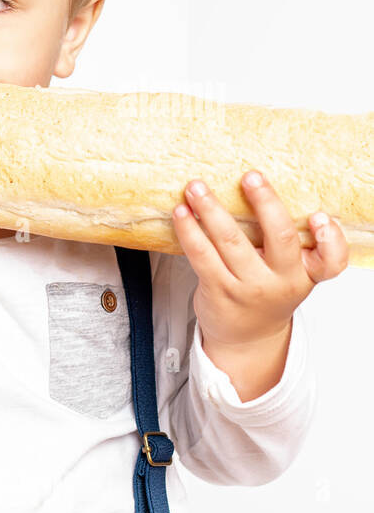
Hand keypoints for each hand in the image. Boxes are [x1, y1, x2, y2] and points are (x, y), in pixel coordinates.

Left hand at [172, 169, 348, 347]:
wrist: (246, 337)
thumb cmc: (268, 292)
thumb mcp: (292, 274)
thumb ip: (290, 245)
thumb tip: (262, 191)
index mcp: (307, 273)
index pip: (332, 261)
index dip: (331, 238)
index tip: (320, 216)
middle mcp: (281, 281)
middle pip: (279, 237)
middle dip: (265, 202)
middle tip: (250, 176)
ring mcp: (248, 287)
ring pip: (230, 241)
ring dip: (211, 209)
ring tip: (196, 187)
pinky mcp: (217, 291)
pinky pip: (201, 256)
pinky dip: (189, 231)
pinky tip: (181, 213)